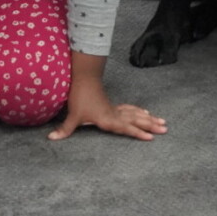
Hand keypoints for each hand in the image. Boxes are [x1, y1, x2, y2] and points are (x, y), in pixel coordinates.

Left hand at [48, 80, 166, 141]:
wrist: (84, 77)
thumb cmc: (79, 96)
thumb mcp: (72, 114)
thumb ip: (65, 129)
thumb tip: (51, 138)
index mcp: (108, 119)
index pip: (126, 127)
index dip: (138, 133)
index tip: (150, 137)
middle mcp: (115, 114)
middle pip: (136, 120)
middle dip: (150, 125)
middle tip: (165, 129)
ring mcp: (116, 108)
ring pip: (136, 114)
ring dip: (149, 119)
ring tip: (162, 123)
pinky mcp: (113, 104)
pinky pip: (130, 109)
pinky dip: (139, 111)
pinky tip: (146, 113)